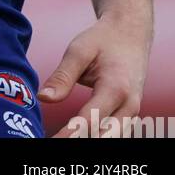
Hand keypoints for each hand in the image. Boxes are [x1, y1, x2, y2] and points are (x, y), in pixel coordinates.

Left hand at [42, 14, 152, 137]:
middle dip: (79, 141)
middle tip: (54, 141)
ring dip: (88, 140)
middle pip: (103, 137)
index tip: (52, 140)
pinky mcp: (128, 115)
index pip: (89, 121)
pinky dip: (97, 136)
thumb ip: (62, 76)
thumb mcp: (79, 51)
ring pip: (111, 138)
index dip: (69, 134)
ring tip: (62, 138)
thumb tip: (43, 98)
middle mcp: (129, 106)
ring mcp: (132, 113)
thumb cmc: (103, 40)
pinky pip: (114, 134)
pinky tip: (77, 135)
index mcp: (116, 89)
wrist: (131, 33)